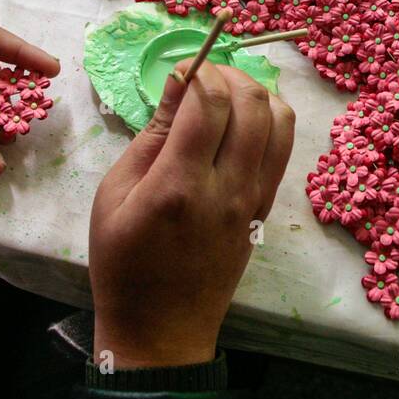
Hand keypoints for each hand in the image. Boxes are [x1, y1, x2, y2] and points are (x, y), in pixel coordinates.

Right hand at [89, 61, 294, 367]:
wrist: (161, 328)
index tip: (180, 70)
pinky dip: (268, 121)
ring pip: (280, 120)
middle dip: (229, 74)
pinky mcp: (265, 209)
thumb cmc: (122, 263)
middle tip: (203, 77)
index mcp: (179, 185)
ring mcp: (254, 199)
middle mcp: (227, 188)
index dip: (198, 71)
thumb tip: (179, 82)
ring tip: (224, 96)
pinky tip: (239, 124)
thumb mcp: (115, 194)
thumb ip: (152, 136)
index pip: (210, 103)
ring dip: (256, 93)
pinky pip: (283, 149)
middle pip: (253, 103)